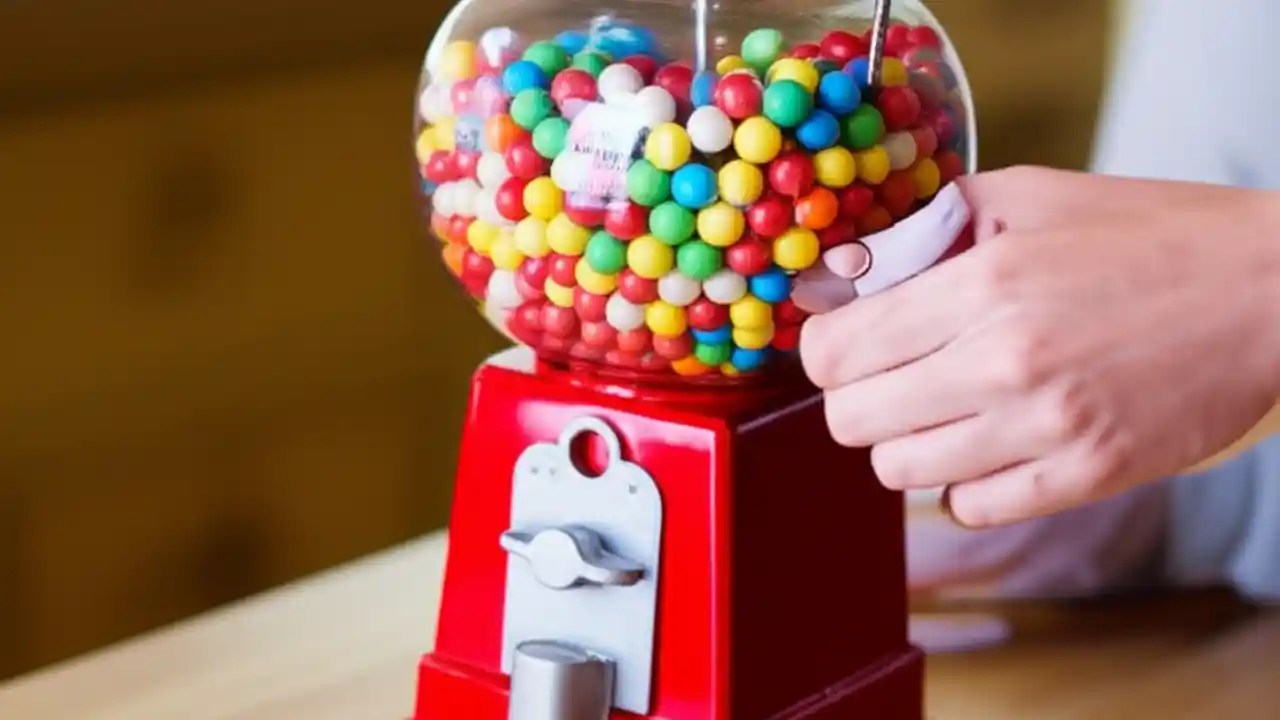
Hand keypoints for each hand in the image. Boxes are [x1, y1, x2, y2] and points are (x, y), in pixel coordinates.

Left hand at [800, 167, 1279, 526]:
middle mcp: (1005, 361)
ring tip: (947, 406)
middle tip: (894, 376)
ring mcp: (1048, 427)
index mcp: (982, 284)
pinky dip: (965, 481)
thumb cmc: (1146, 234)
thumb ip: (921, 230)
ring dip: (908, 441)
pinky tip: (993, 441)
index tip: (845, 344)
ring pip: (900, 471)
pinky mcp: (1088, 475)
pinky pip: (970, 507)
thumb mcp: (1026, 195)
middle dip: (858, 398)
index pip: (833, 353)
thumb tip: (838, 276)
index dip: (825, 351)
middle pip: (852, 421)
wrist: (1270, 290)